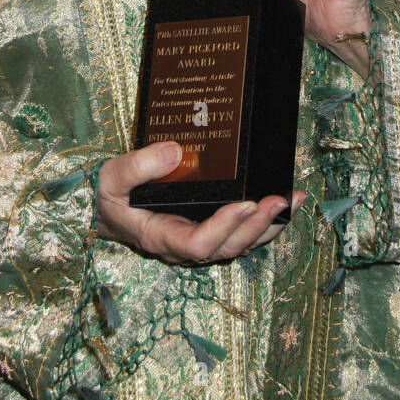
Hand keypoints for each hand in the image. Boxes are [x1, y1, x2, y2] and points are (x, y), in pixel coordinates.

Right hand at [96, 141, 306, 263]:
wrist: (107, 211)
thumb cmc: (110, 197)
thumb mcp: (112, 179)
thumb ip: (137, 167)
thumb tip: (176, 152)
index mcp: (162, 236)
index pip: (198, 243)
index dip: (224, 227)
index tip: (244, 202)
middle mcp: (185, 244)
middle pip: (228, 247)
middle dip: (257, 226)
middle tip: (278, 199)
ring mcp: (199, 240)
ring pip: (240, 245)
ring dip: (269, 226)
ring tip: (292, 200)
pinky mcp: (210, 230)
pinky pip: (241, 234)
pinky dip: (266, 222)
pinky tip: (285, 204)